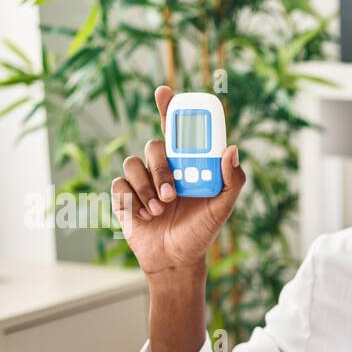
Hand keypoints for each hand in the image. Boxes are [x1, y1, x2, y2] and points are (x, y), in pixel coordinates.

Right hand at [112, 86, 245, 277]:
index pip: (176, 128)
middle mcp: (161, 166)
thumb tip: (232, 149)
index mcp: (185, 163)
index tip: (165, 92)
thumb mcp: (222, 208)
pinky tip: (144, 217)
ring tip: (159, 211)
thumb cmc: (200, 232)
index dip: (169, 107)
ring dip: (146, 189)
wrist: (176, 260)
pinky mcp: (123, 195)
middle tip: (172, 194)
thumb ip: (232, 180)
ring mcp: (140, 180)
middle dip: (161, 168)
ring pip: (132, 164)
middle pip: (153, 145)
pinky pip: (119, 184)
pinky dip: (132, 201)